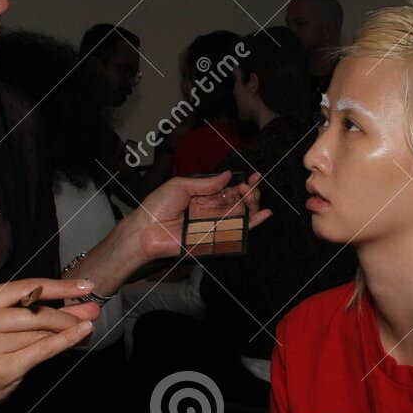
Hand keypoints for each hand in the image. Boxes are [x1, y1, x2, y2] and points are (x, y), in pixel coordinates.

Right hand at [0, 277, 102, 412]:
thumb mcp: (3, 327)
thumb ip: (39, 313)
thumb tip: (81, 305)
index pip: (26, 288)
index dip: (59, 287)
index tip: (85, 286)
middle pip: (36, 311)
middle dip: (68, 312)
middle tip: (91, 311)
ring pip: (40, 332)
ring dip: (68, 329)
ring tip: (86, 327)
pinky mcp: (1, 367)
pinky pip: (42, 350)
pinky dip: (65, 340)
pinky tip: (81, 333)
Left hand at [121, 169, 272, 263]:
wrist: (147, 230)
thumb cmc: (157, 207)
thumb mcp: (181, 185)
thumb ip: (206, 183)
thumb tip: (228, 175)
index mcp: (202, 196)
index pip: (228, 188)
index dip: (242, 182)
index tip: (252, 176)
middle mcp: (210, 210)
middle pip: (238, 201)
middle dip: (249, 192)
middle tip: (250, 187)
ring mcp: (214, 224)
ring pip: (241, 214)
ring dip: (252, 203)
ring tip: (253, 195)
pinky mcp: (215, 237)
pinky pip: (237, 232)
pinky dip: (253, 224)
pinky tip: (265, 214)